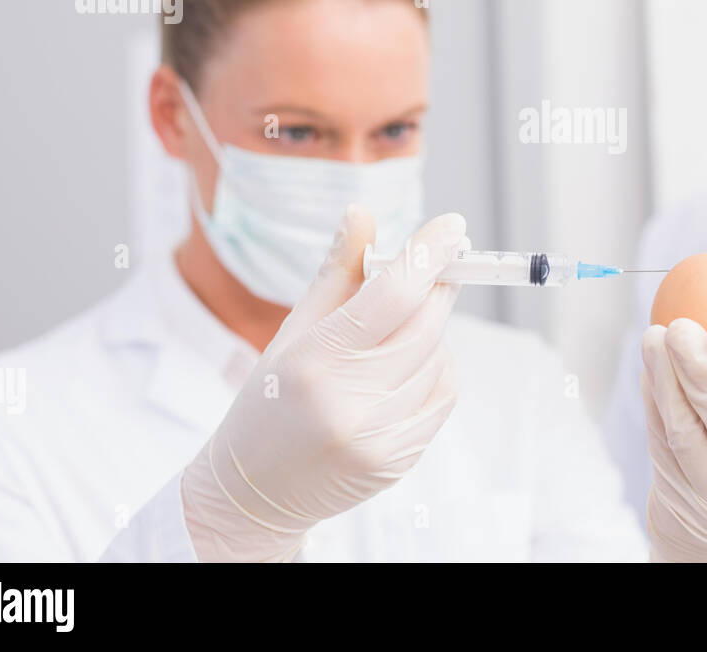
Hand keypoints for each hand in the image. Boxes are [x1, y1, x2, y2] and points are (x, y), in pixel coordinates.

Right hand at [180, 207, 466, 561]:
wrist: (254, 493)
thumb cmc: (269, 402)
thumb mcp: (292, 332)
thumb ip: (335, 273)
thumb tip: (363, 214)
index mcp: (313, 360)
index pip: (390, 295)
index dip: (427, 254)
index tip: (452, 226)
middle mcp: (348, 401)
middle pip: (425, 323)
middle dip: (435, 288)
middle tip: (432, 270)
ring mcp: (378, 437)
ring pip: (439, 358)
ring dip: (430, 333)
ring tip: (394, 335)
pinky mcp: (399, 460)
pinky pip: (442, 395)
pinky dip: (435, 370)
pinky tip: (405, 370)